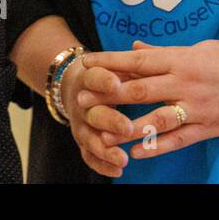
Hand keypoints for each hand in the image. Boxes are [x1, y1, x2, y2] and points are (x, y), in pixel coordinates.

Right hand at [59, 58, 136, 178]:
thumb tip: (141, 48)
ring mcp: (81, 123)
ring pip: (90, 138)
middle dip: (110, 120)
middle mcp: (81, 102)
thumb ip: (129, 59)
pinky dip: (102, 165)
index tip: (116, 83)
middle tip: (127, 127)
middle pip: (93, 112)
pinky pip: (89, 156)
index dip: (104, 80)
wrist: (77, 85)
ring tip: (123, 159)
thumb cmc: (108, 72)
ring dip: (106, 149)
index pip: (94, 77)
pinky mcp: (82, 139)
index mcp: (89, 78)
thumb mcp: (115, 62)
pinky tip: (118, 171)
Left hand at [79, 39, 218, 160]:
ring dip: (127, 126)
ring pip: (156, 118)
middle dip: (109, 95)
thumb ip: (163, 52)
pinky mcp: (209, 127)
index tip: (87, 64)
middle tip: (83, 101)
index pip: (138, 61)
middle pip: (140, 89)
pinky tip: (136, 152)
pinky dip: (155, 147)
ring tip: (102, 133)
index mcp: (181, 59)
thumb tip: (133, 48)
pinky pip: (177, 139)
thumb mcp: (197, 48)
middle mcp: (186, 82)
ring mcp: (197, 106)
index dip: (110, 63)